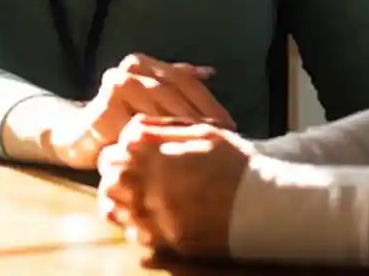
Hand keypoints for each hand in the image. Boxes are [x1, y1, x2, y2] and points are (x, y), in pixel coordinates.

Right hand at [50, 54, 235, 169]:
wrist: (79, 138)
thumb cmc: (122, 121)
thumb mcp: (153, 101)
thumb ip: (178, 84)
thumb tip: (209, 71)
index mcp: (144, 63)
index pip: (185, 80)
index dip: (210, 102)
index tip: (230, 125)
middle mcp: (131, 68)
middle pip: (176, 91)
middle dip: (202, 115)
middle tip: (222, 137)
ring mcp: (117, 84)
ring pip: (160, 107)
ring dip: (184, 126)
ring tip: (203, 144)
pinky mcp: (104, 108)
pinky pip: (139, 126)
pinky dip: (158, 138)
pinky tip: (173, 151)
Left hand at [97, 115, 252, 258]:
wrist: (260, 203)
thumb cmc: (235, 163)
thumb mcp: (203, 133)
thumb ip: (164, 128)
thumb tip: (133, 127)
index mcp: (154, 157)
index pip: (112, 154)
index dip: (119, 152)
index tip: (130, 154)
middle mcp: (147, 188)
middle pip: (109, 182)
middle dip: (117, 176)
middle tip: (134, 174)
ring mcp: (154, 217)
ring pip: (117, 210)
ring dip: (122, 200)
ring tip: (140, 194)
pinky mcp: (164, 241)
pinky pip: (134, 234)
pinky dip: (136, 224)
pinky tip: (151, 215)